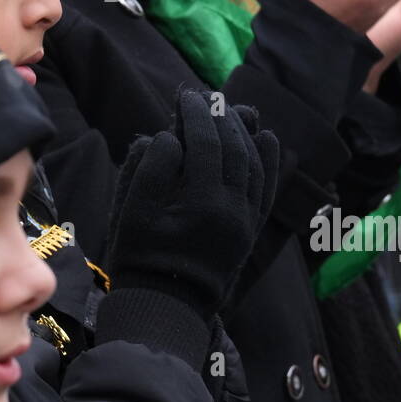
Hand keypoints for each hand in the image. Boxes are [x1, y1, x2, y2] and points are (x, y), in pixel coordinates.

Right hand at [103, 90, 278, 323]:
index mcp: (202, 203)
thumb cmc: (139, 256)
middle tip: (206, 97)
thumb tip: (169, 138)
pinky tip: (267, 137)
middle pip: (234, 150)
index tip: (185, 95)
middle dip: (220, 118)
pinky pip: (267, 190)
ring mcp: (246, 221)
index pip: (207, 144)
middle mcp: (233, 210)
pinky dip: (269, 161)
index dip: (196, 115)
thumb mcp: (131, 212)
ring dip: (244, 133)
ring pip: (254, 166)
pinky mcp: (250, 230)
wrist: (166, 306)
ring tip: (232, 109)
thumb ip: (149, 169)